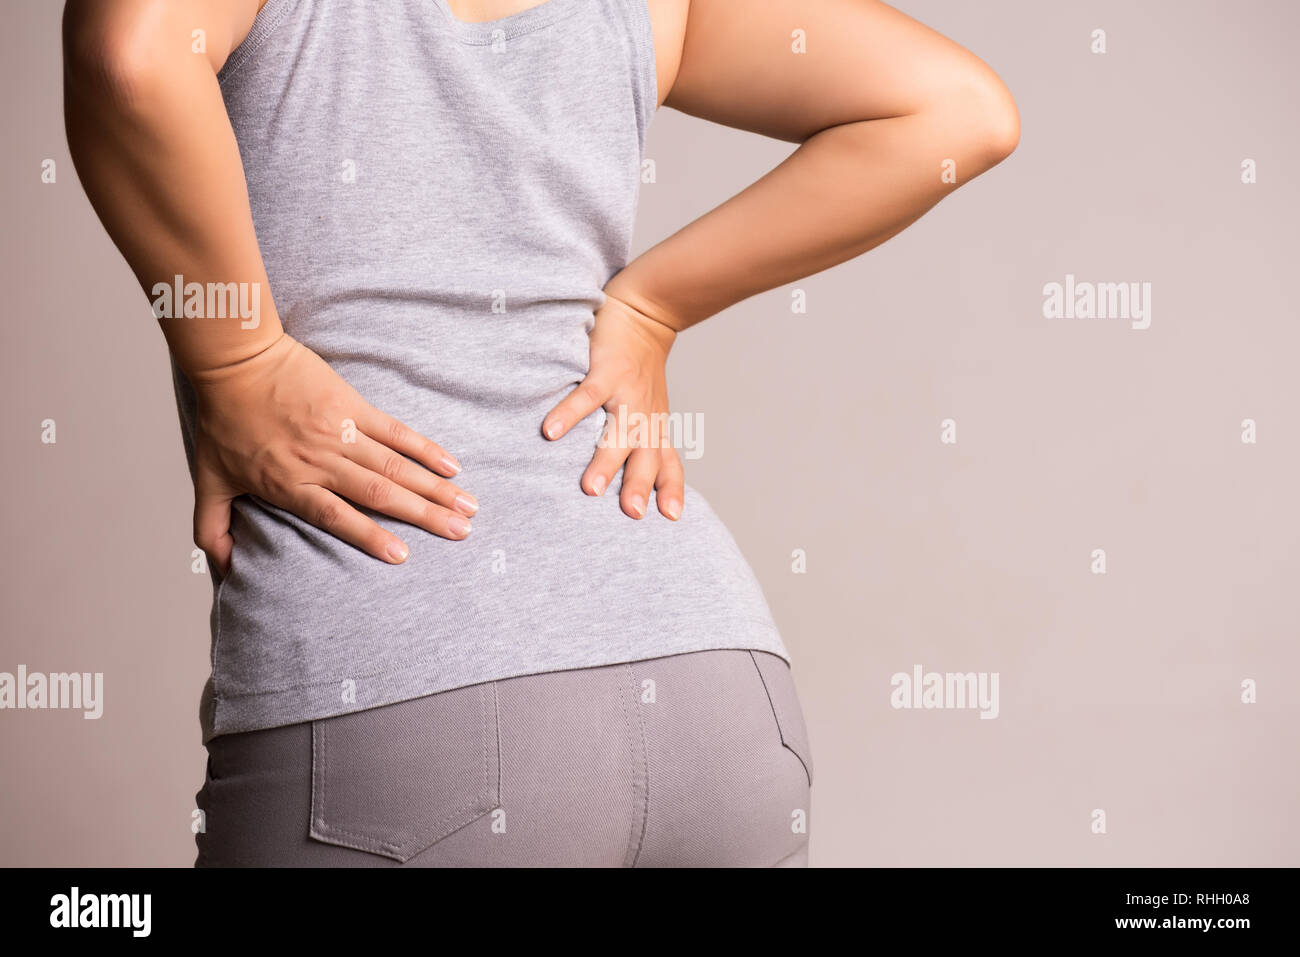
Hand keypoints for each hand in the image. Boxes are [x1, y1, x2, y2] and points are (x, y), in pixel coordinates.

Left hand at [189, 333, 475, 575]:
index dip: (370, 536)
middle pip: (379, 494)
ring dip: (436, 488)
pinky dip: (426, 449)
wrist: (235, 360)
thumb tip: (222, 572)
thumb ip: (212, 530)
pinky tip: (453, 466)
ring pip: (396, 467)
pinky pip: (397, 432)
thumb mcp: (208, 481)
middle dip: (424, 515)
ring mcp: (341, 433)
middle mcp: (321, 461)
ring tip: (468, 507)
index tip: (403, 556)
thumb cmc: (221, 420)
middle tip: (460, 533)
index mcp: (290, 483)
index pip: (336, 516)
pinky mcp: (354, 406)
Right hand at [542, 293, 682, 520]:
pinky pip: (587, 397)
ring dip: (606, 461)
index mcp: (654, 426)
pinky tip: (550, 432)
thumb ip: (643, 440)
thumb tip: (634, 477)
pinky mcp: (607, 372)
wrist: (645, 315)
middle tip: (633, 514)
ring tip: (590, 490)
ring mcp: (627, 394)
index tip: (672, 517)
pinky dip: (570, 415)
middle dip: (640, 485)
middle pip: (646, 456)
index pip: (668, 463)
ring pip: (620, 433)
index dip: (671, 488)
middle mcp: (645, 415)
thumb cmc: (641, 370)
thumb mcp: (649, 408)